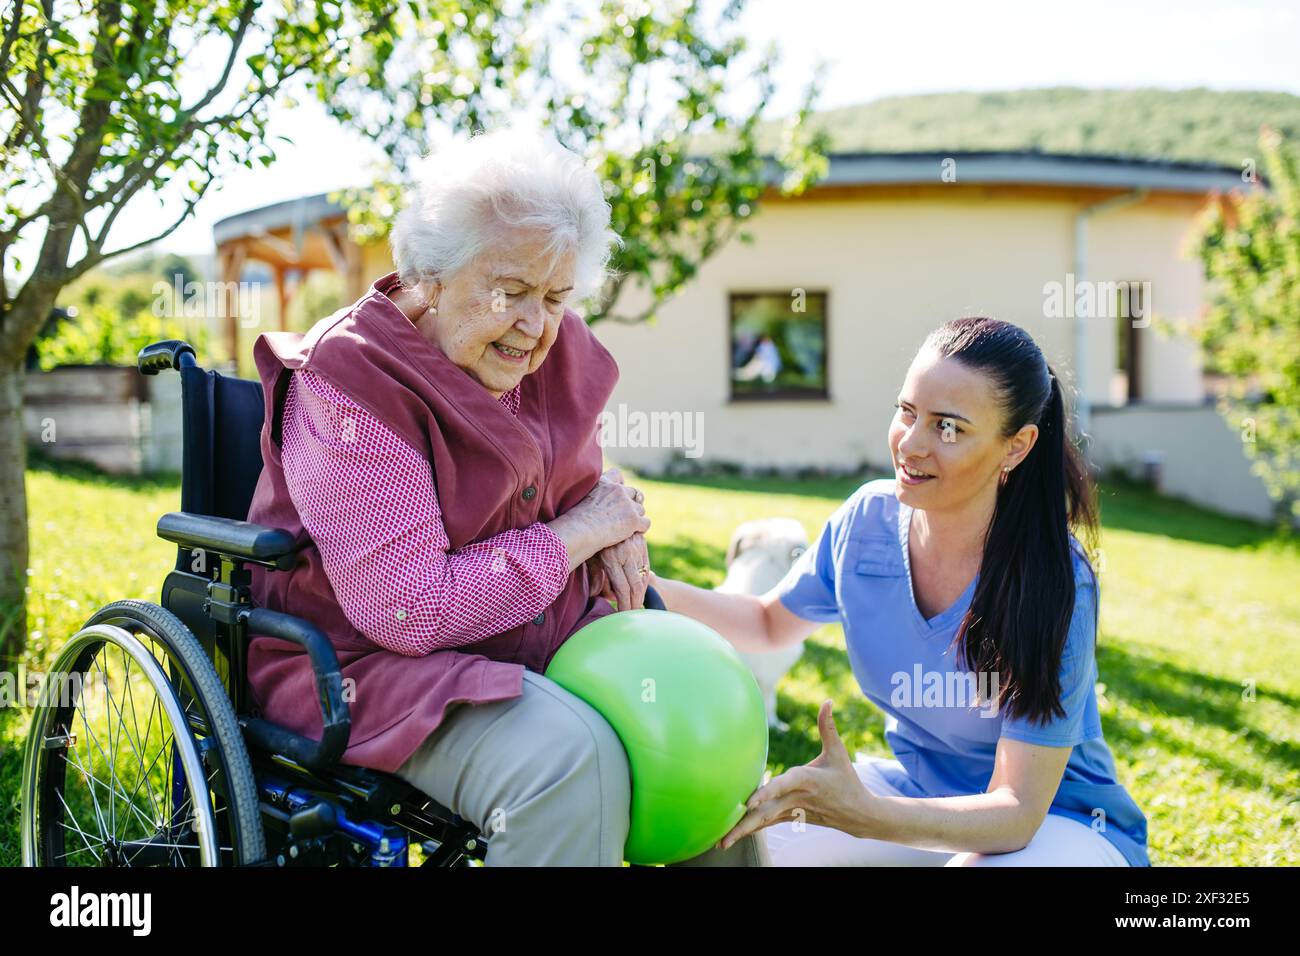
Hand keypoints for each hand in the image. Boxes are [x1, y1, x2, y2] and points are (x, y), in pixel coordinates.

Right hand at [548, 471, 649, 570]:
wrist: (580, 531)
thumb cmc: (574, 520)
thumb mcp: (579, 499)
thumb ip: (590, 494)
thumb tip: (592, 502)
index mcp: (603, 482)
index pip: (617, 475)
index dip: (621, 485)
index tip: (619, 494)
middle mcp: (618, 490)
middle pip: (634, 493)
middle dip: (631, 503)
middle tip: (624, 516)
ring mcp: (627, 504)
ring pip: (640, 509)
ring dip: (635, 517)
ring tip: (626, 528)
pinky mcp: (633, 519)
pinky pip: (645, 523)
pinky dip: (641, 529)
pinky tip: (633, 534)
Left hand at [592, 532, 649, 610]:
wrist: (606, 513)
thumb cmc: (591, 538)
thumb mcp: (590, 556)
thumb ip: (596, 577)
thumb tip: (600, 596)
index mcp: (611, 558)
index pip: (622, 588)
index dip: (624, 604)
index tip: (623, 615)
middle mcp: (626, 553)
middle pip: (636, 585)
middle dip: (635, 603)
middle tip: (632, 615)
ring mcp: (636, 548)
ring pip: (643, 577)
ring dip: (641, 593)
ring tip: (636, 604)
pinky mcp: (642, 543)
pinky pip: (646, 566)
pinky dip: (643, 580)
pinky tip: (639, 589)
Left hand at [718, 700, 877, 848]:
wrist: (858, 814)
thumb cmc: (847, 780)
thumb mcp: (839, 752)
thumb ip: (828, 727)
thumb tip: (827, 701)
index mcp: (807, 780)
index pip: (784, 785)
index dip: (767, 791)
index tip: (750, 801)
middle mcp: (796, 798)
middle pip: (767, 812)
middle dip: (744, 823)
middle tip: (722, 837)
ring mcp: (793, 812)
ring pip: (764, 822)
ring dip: (743, 831)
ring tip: (721, 843)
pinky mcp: (790, 818)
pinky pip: (766, 824)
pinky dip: (750, 830)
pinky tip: (731, 838)